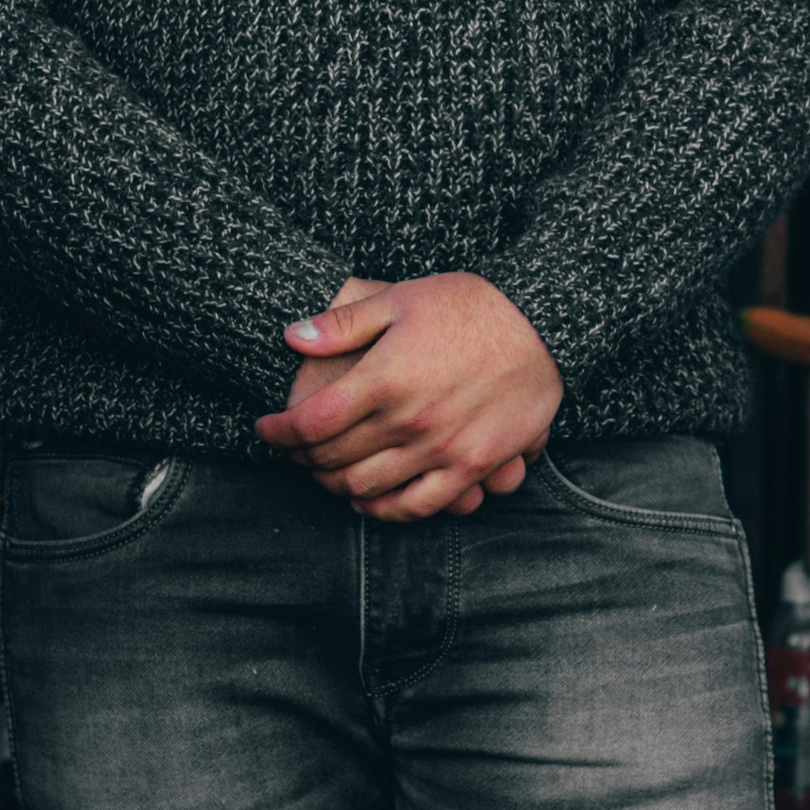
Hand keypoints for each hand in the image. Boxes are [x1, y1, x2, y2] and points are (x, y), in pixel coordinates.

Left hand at [258, 273, 562, 518]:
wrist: (543, 325)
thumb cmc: (470, 305)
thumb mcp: (401, 299)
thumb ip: (343, 323)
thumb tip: (291, 337)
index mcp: (385, 379)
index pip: (311, 423)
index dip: (278, 432)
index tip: (265, 429)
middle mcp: (409, 421)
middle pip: (334, 459)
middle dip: (302, 458)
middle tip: (293, 450)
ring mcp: (442, 449)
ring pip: (368, 487)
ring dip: (336, 485)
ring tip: (325, 471)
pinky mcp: (473, 466)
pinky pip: (419, 504)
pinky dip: (385, 510)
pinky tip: (369, 501)